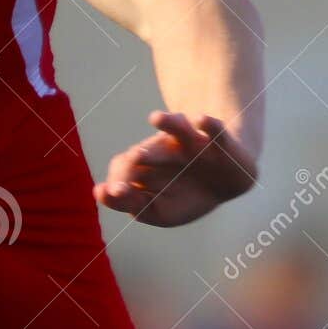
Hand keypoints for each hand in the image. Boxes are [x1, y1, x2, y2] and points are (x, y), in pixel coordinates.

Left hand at [95, 111, 257, 226]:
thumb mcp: (157, 210)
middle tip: (136, 160)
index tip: (117, 191)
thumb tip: (100, 191)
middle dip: (142, 155)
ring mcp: (190, 141)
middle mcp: (164, 148)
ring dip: (168, 123)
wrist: (227, 183)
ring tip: (156, 118)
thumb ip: (130, 202)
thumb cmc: (185, 197)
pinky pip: (214, 128)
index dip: (120, 178)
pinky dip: (208, 124)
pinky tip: (201, 119)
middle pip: (148, 148)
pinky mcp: (216, 139)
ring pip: (177, 128)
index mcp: (144, 164)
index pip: (123, 166)